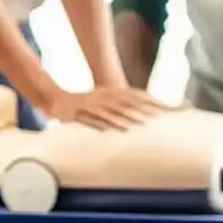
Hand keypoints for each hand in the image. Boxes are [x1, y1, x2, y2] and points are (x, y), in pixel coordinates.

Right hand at [43, 87, 166, 129]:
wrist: (55, 100)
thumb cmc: (82, 103)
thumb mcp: (101, 100)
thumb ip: (117, 105)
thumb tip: (136, 114)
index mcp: (110, 93)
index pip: (135, 96)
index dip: (150, 101)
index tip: (166, 109)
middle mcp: (104, 96)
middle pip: (128, 102)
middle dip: (144, 109)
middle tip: (160, 117)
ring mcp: (93, 104)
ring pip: (113, 110)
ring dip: (127, 117)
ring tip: (141, 125)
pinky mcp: (82, 112)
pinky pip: (96, 119)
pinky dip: (107, 124)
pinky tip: (116, 130)